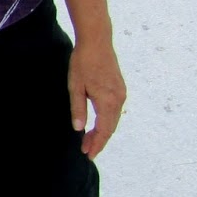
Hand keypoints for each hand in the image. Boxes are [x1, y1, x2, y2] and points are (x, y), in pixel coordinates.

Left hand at [69, 38, 124, 157]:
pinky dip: (107, 120)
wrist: (97, 41)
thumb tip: (79, 129)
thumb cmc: (83, 63)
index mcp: (108, 100)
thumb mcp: (75, 87)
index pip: (104, 130)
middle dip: (99, 140)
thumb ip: (78, 109)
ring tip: (89, 140)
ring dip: (102, 131)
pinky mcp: (120, 88)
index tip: (88, 155)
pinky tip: (97, 124)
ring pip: (113, 119)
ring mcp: (121, 93)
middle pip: (110, 127)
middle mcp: (119, 99)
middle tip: (86, 151)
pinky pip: (115, 110)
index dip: (96, 144)